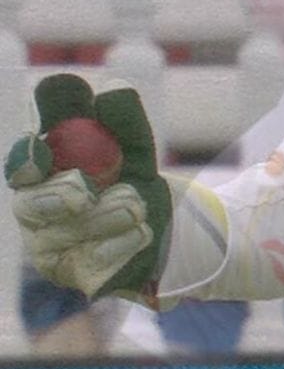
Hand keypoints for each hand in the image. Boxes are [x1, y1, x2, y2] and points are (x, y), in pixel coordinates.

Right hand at [6, 75, 170, 301]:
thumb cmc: (138, 179)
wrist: (176, 227)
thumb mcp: (137, 147)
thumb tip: (111, 90)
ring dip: (108, 216)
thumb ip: (123, 119)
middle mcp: (37, 212)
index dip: (25, 160)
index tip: (40, 152)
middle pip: (32, 205)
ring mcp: (53, 249)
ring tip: (138, 205)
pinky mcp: (79, 278)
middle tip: (85, 192)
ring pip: (68, 234)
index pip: (21, 166)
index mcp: (41, 174)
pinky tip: (142, 234)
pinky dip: (124, 243)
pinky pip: (95, 262)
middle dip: (59, 195)